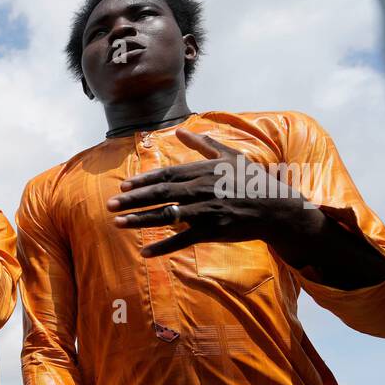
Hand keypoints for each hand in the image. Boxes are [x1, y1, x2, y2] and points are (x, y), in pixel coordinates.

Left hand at [108, 127, 315, 257]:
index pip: (166, 174)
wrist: (276, 209)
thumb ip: (203, 145)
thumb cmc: (251, 181)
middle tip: (109, 204)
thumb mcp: (230, 157)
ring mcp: (206, 211)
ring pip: (166, 216)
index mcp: (203, 171)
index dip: (143, 180)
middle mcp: (201, 190)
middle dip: (132, 199)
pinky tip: (145, 252)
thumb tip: (181, 131)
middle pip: (160, 193)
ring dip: (140, 220)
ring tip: (117, 223)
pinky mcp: (212, 231)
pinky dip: (163, 247)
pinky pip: (183, 240)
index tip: (123, 185)